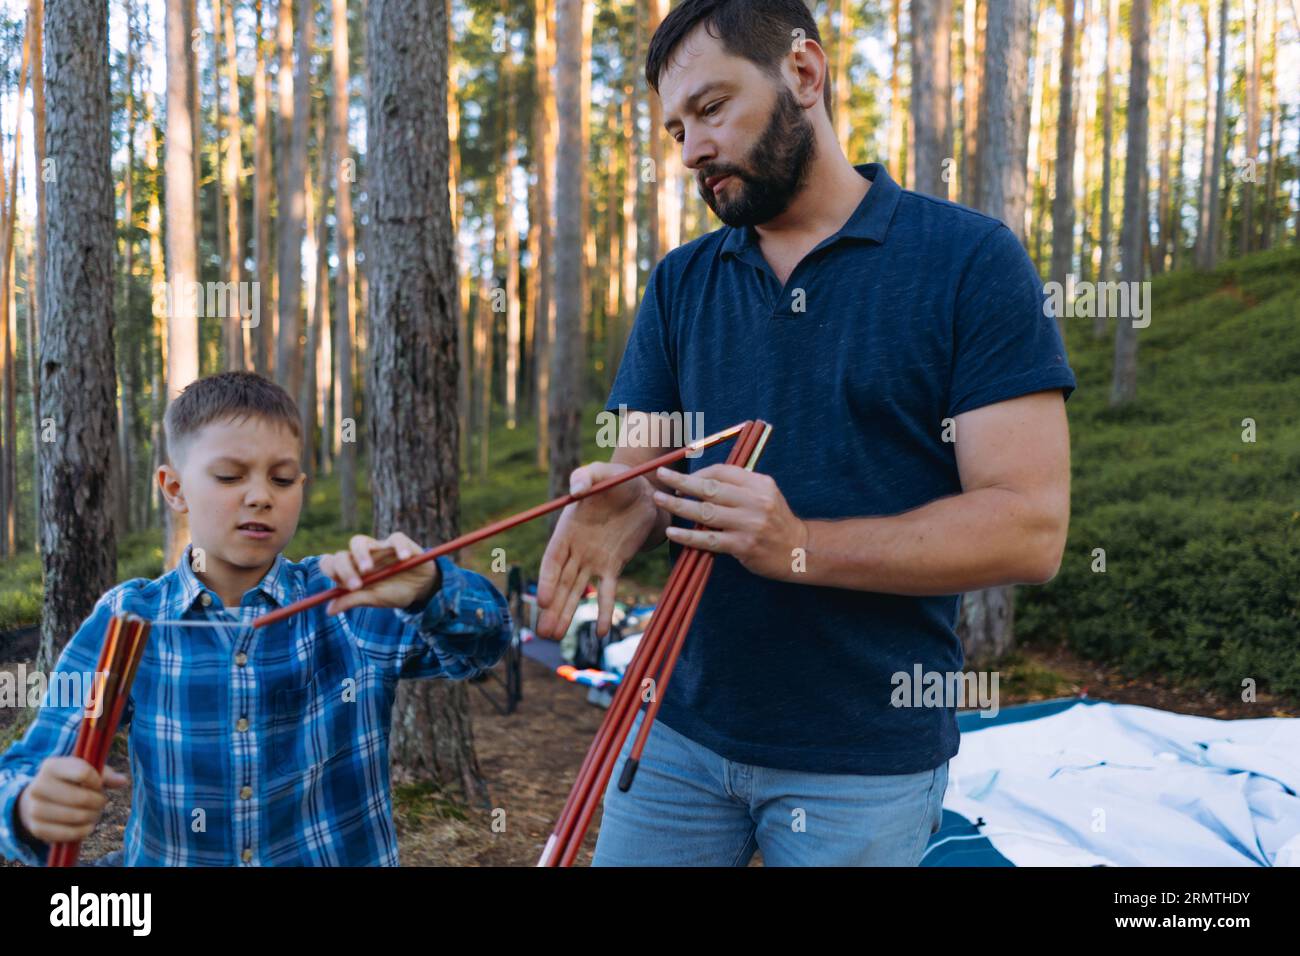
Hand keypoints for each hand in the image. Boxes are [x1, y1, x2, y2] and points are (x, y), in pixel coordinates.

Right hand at [17, 755, 128, 845]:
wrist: (40, 800)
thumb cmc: (70, 781)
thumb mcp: (86, 770)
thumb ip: (104, 774)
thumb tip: (123, 781)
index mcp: (51, 766)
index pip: (83, 773)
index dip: (97, 781)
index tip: (99, 784)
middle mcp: (37, 786)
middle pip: (81, 797)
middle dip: (98, 802)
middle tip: (101, 802)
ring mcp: (34, 809)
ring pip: (76, 816)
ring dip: (92, 816)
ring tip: (94, 812)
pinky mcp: (36, 828)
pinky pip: (68, 833)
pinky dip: (83, 830)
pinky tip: (87, 825)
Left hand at [319, 532, 438, 614]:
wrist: (421, 587)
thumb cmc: (394, 592)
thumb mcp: (374, 599)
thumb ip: (352, 600)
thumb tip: (328, 610)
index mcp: (351, 571)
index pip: (330, 564)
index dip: (332, 572)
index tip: (345, 587)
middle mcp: (360, 557)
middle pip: (342, 555)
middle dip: (345, 569)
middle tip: (357, 585)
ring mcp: (378, 548)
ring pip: (358, 541)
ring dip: (360, 555)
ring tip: (368, 570)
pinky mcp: (398, 542)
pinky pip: (395, 539)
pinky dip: (400, 548)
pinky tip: (404, 559)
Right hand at [536, 461, 661, 638]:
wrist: (643, 491)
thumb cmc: (615, 479)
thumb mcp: (600, 473)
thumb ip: (585, 477)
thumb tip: (575, 491)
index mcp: (566, 529)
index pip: (553, 560)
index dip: (547, 580)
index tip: (543, 600)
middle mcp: (576, 549)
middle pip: (561, 583)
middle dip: (552, 608)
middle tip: (544, 632)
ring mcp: (594, 560)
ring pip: (577, 591)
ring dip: (567, 613)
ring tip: (556, 636)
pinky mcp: (614, 565)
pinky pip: (608, 591)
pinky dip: (605, 610)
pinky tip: (602, 632)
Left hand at [653, 464, 808, 581]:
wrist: (799, 551)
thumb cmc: (774, 522)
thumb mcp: (765, 495)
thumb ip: (739, 486)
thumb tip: (702, 478)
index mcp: (760, 484)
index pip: (723, 471)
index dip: (699, 472)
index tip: (683, 477)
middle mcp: (755, 501)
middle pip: (710, 487)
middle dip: (682, 480)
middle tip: (660, 475)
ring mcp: (749, 524)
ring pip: (706, 512)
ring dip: (679, 505)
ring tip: (660, 499)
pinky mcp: (743, 546)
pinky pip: (709, 539)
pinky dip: (688, 535)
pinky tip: (673, 531)